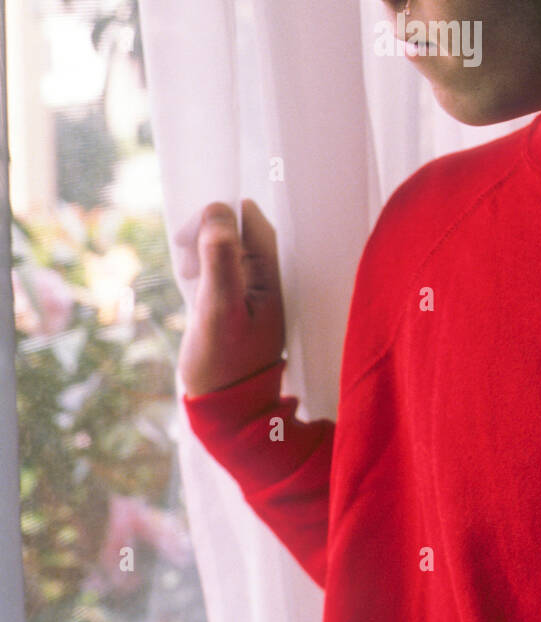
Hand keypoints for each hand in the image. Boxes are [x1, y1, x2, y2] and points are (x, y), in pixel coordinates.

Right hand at [175, 199, 285, 397]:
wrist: (229, 411)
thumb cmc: (223, 364)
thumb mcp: (218, 310)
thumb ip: (220, 259)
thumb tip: (217, 210)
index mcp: (270, 272)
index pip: (247, 216)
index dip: (216, 220)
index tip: (189, 243)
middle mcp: (265, 274)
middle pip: (235, 226)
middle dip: (205, 236)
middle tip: (189, 268)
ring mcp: (251, 286)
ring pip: (224, 244)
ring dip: (201, 253)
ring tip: (190, 279)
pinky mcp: (236, 298)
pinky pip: (219, 264)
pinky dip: (202, 268)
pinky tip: (193, 287)